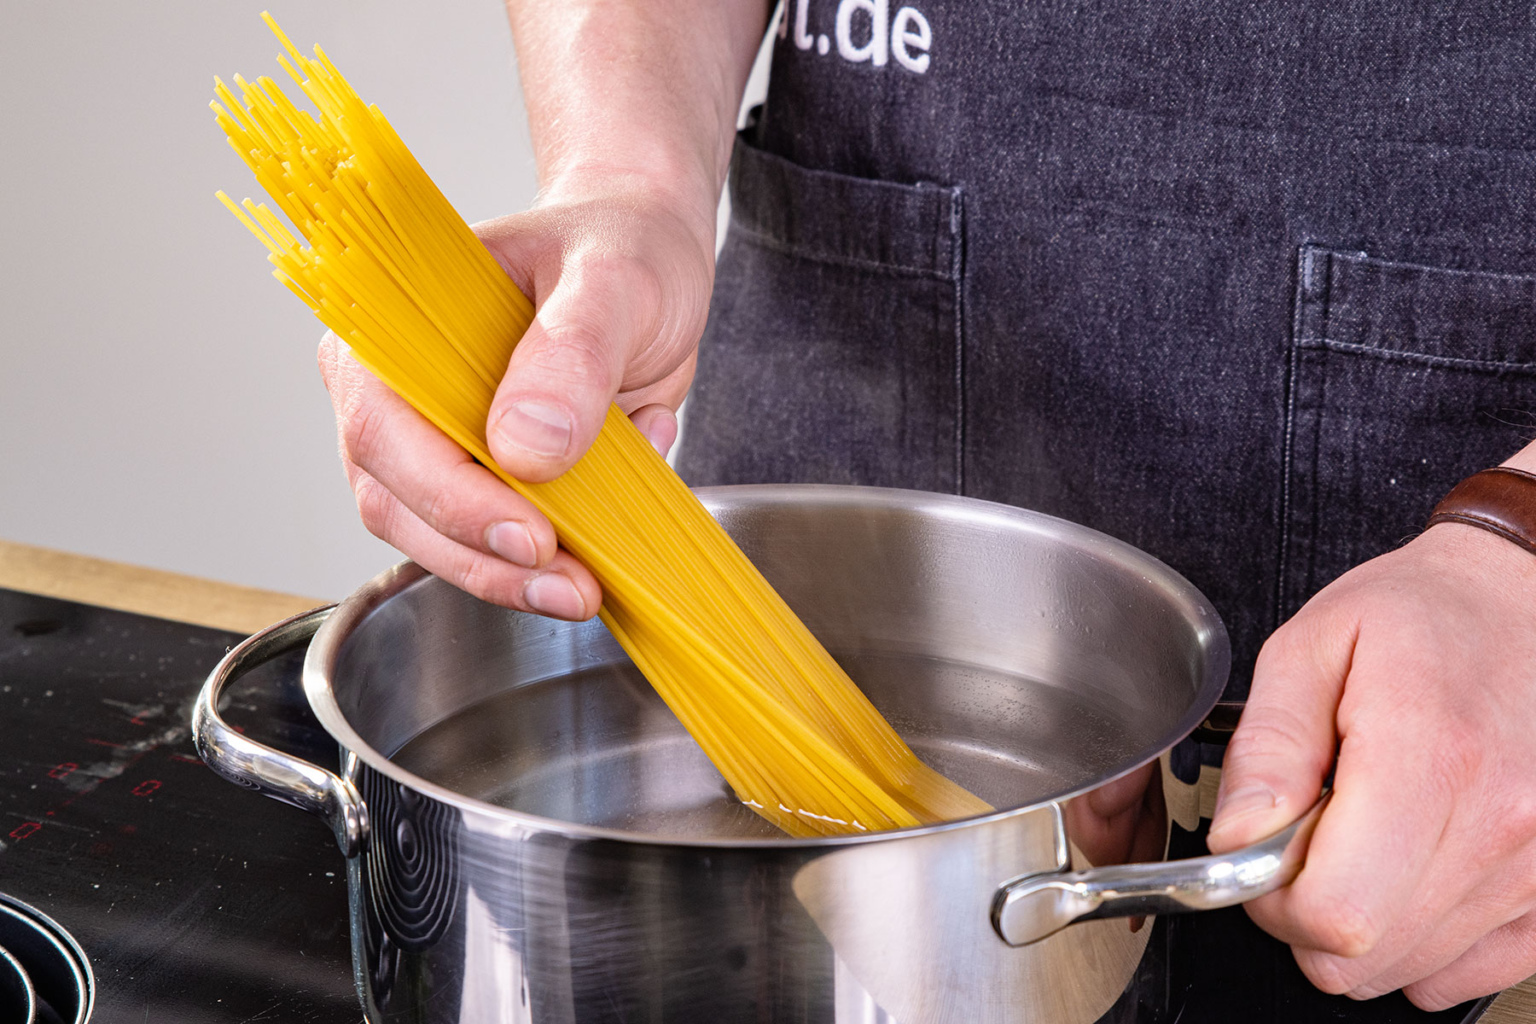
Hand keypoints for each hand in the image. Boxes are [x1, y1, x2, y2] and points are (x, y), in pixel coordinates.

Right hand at [318, 175, 716, 617]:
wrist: (652, 255)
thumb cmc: (622, 247)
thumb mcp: (615, 279)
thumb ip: (572, 352)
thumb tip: (523, 445)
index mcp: (394, 324)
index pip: (384, 429)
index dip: (448, 496)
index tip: (530, 537)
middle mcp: (396, 391)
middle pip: (398, 500)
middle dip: (483, 559)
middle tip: (570, 588)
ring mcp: (435, 441)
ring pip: (435, 539)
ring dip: (507, 579)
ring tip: (585, 586)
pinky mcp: (483, 478)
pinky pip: (491, 542)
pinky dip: (542, 562)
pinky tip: (605, 533)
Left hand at [1208, 520, 1535, 1008]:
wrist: (1524, 599)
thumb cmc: (1422, 615)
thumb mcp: (1310, 648)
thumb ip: (1265, 749)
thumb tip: (1238, 838)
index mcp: (1430, 758)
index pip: (1334, 912)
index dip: (1271, 899)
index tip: (1261, 849)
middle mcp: (1500, 824)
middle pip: (1365, 956)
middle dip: (1304, 913)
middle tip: (1301, 839)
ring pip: (1411, 972)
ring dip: (1361, 923)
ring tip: (1360, 836)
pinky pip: (1470, 971)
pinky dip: (1419, 942)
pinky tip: (1403, 872)